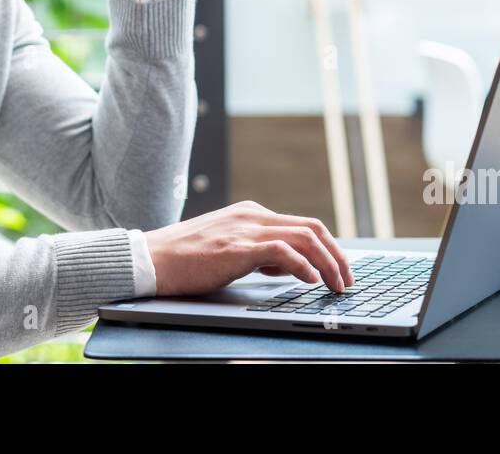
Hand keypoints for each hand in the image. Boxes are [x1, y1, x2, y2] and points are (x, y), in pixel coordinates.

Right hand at [143, 200, 355, 297]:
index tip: (338, 268)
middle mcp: (252, 216)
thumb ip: (256, 251)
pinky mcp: (238, 248)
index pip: (302, 225)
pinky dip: (303, 266)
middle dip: (337, 254)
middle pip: (312, 227)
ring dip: (328, 263)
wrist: (152, 259)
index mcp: (251, 214)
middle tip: (347, 279)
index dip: (327, 247)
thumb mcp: (227, 247)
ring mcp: (245, 229)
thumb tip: (285, 266)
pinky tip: (311, 281)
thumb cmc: (185, 258)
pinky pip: (282, 251)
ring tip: (336, 285)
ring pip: (304, 237)